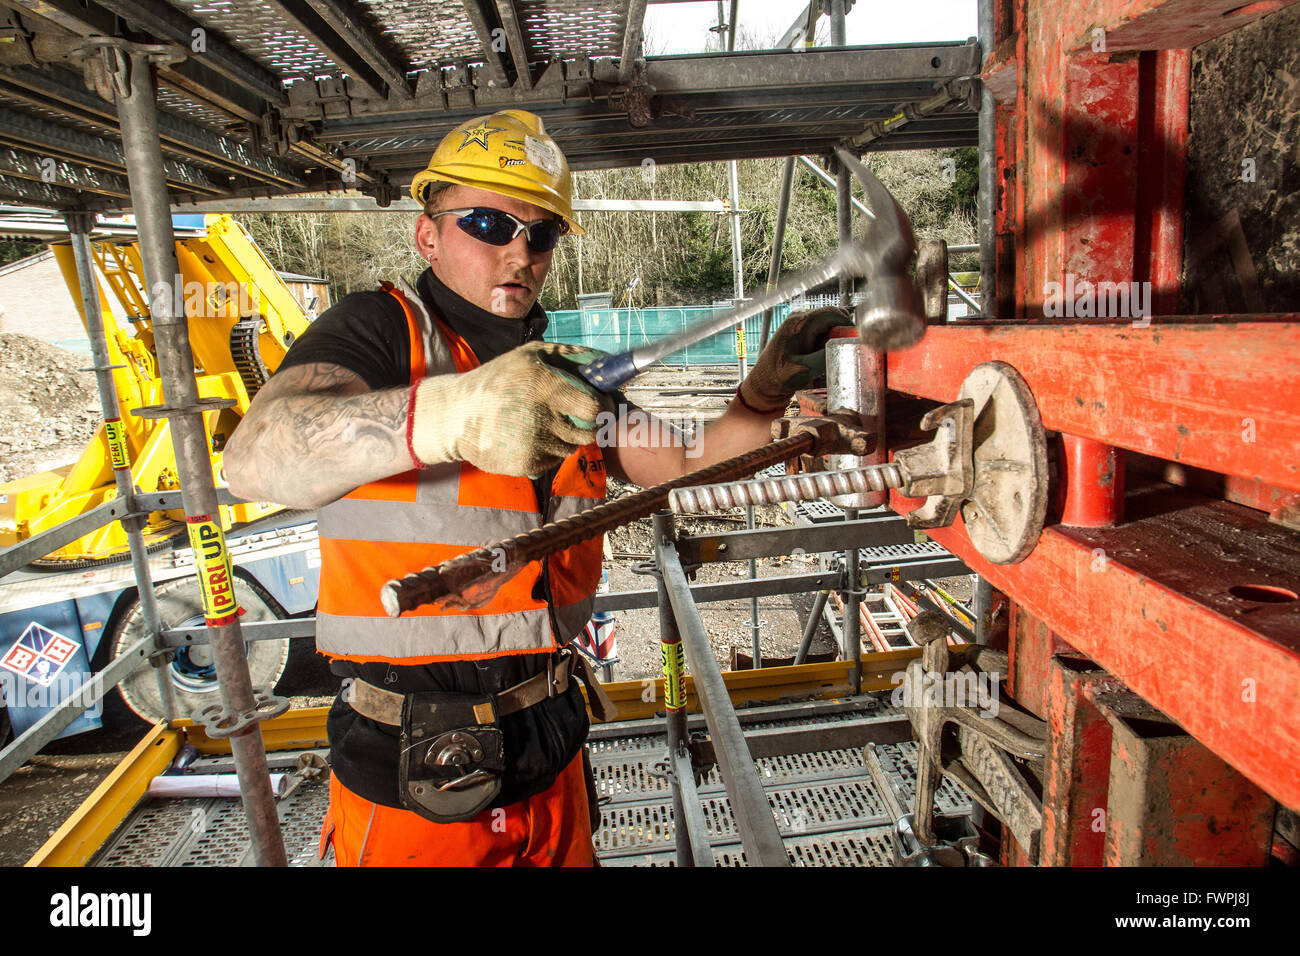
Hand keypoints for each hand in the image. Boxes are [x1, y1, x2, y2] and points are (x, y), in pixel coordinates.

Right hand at [409, 341, 611, 475]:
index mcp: (545, 387)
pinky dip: (547, 452)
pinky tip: (527, 438)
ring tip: (541, 424)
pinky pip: (552, 461)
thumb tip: (604, 359)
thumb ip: (569, 355)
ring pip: (570, 448)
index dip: (601, 409)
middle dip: (585, 425)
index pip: (593, 408)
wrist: (456, 415)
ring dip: (564, 438)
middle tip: (572, 417)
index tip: (598, 406)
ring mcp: (533, 444)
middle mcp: (541, 417)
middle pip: (587, 433)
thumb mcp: (529, 355)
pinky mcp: (525, 464)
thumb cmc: (497, 380)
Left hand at [738, 307, 854, 412]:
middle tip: (843, 352)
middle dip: (843, 333)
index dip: (848, 325)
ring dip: (836, 339)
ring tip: (829, 357)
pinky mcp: (803, 330)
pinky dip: (829, 342)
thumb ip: (823, 358)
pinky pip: (824, 331)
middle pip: (834, 317)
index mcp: (798, 322)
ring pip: (831, 324)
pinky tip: (822, 357)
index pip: (832, 313)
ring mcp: (802, 323)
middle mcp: (800, 318)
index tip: (856, 340)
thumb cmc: (778, 377)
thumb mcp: (803, 370)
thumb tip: (844, 349)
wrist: (764, 381)